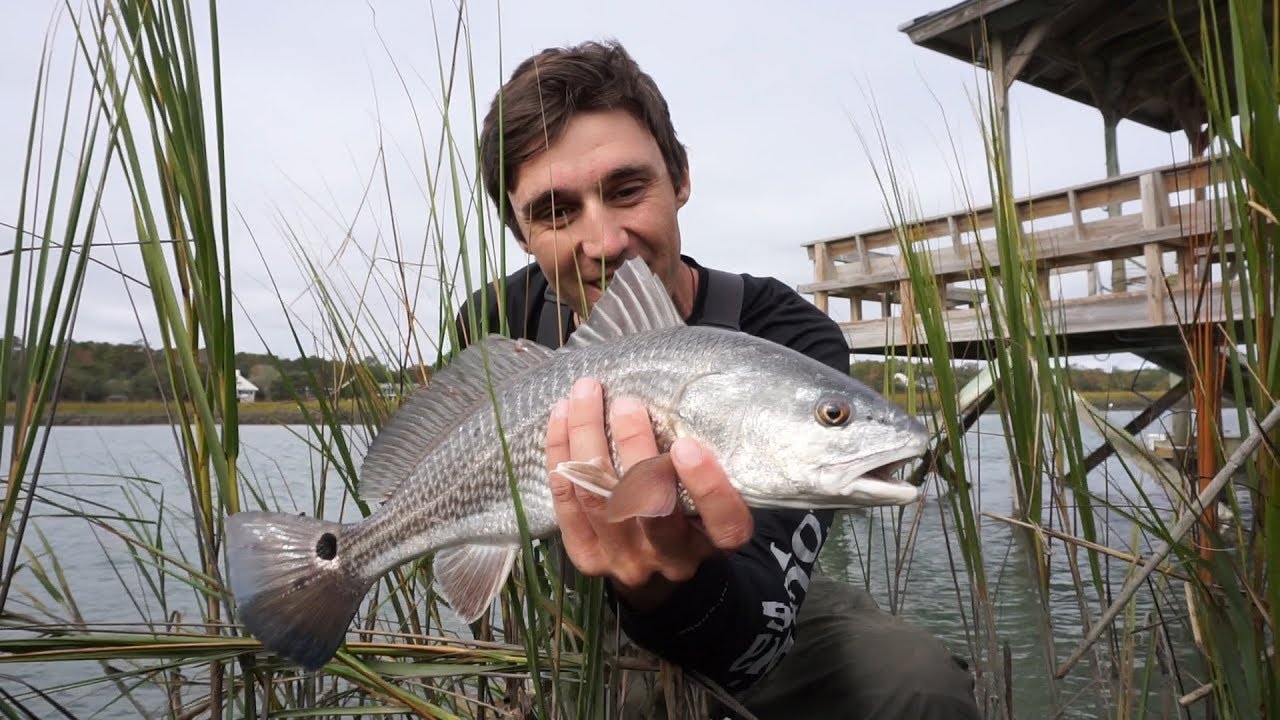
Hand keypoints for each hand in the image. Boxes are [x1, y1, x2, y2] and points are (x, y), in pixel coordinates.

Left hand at [545, 377, 754, 609]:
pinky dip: (561, 454)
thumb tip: (678, 402)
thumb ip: (704, 465)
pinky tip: (562, 416)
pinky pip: (566, 501)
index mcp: (710, 541)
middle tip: (625, 403)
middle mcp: (669, 558)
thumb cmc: (687, 514)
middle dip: (632, 447)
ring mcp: (624, 559)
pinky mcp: (587, 556)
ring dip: (587, 437)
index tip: (687, 445)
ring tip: (586, 395)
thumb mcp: (708, 498)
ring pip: (597, 497)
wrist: (654, 570)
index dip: (707, 486)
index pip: (723, 523)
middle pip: (647, 504)